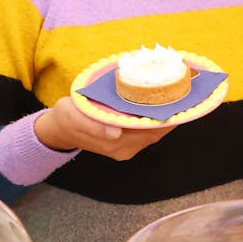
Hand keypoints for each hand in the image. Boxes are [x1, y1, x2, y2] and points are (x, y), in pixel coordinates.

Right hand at [34, 97, 175, 160]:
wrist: (59, 129)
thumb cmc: (67, 119)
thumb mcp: (75, 118)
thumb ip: (95, 126)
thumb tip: (115, 133)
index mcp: (114, 143)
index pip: (149, 131)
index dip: (166, 118)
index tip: (179, 101)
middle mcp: (125, 148)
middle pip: (156, 132)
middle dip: (171, 115)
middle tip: (183, 92)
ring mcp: (127, 147)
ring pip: (154, 132)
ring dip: (166, 117)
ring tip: (176, 96)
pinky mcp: (126, 142)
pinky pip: (147, 131)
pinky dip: (156, 118)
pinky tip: (161, 104)